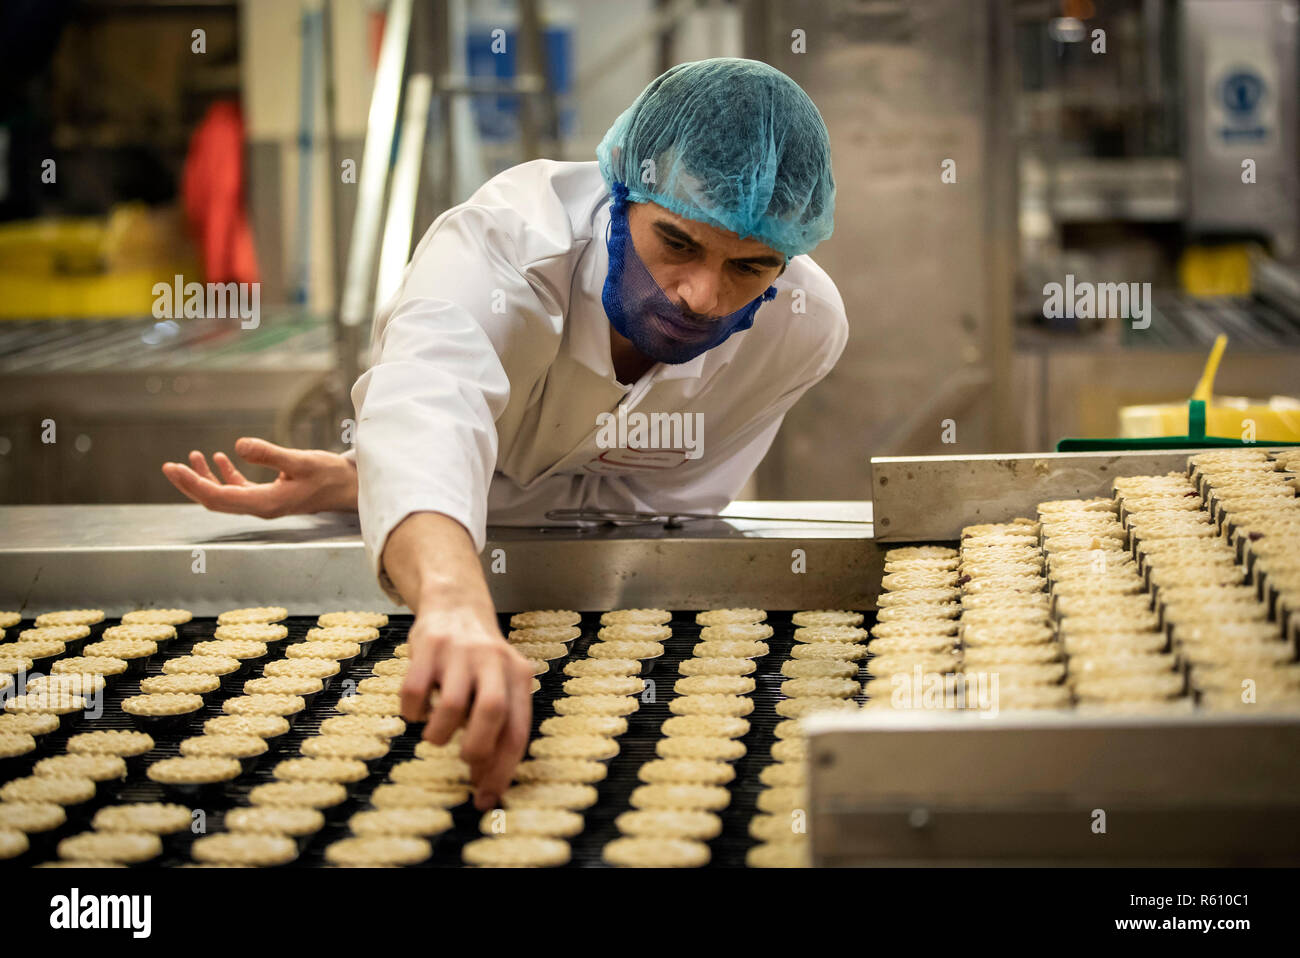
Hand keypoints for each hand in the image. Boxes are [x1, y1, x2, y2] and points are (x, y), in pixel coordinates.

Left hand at [161, 437, 357, 516]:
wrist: (348, 489)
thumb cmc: (329, 475)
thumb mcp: (301, 460)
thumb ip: (269, 454)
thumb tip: (238, 445)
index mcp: (266, 503)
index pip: (219, 498)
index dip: (194, 484)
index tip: (175, 469)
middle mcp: (260, 507)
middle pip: (215, 500)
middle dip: (191, 484)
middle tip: (169, 467)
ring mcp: (263, 503)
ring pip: (224, 495)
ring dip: (205, 479)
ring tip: (190, 459)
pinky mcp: (269, 496)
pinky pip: (239, 489)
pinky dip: (225, 475)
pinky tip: (219, 459)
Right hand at [400, 604, 533, 810]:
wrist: (455, 605)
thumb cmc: (477, 661)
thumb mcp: (500, 684)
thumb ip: (497, 725)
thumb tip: (484, 779)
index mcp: (518, 676)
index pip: (518, 730)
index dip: (502, 770)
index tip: (485, 798)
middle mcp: (494, 661)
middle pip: (492, 712)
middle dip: (476, 749)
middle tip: (463, 762)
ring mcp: (460, 652)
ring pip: (451, 706)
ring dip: (439, 734)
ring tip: (436, 734)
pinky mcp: (429, 646)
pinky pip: (414, 692)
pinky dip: (413, 712)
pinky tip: (419, 710)